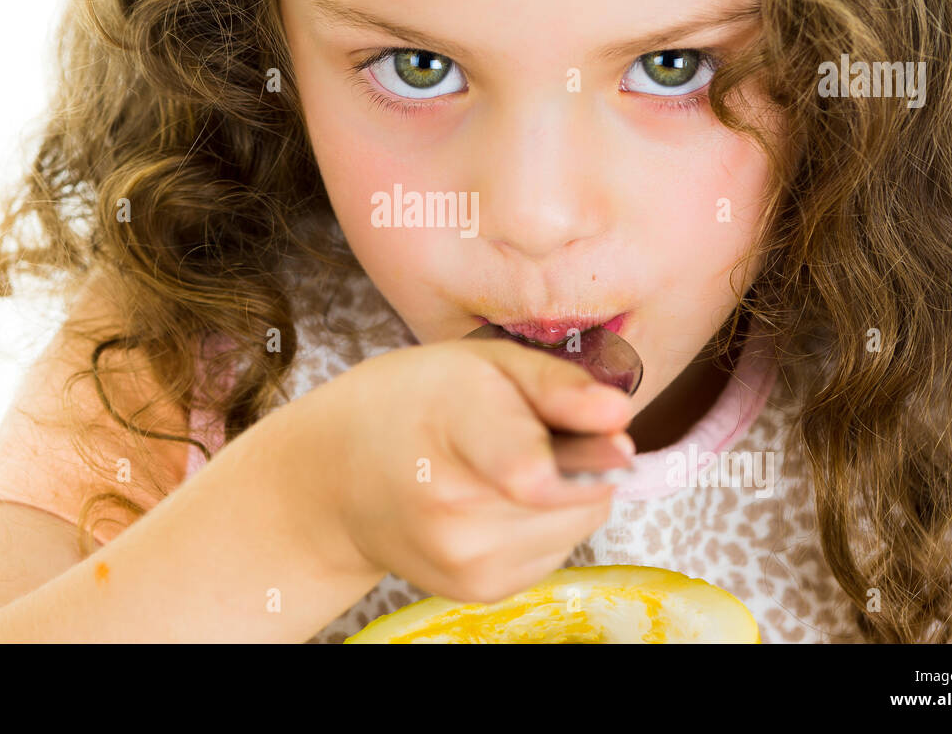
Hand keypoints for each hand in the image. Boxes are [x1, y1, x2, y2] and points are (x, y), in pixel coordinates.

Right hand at [297, 337, 634, 603]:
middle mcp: (454, 510)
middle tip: (529, 430)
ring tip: (506, 462)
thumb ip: (555, 385)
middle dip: (582, 458)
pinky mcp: (481, 589)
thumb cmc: (409, 403)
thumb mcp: (479, 362)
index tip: (611, 434)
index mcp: (450, 431)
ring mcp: (466, 559)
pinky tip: (499, 496)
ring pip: (580, 521)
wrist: (333, 478)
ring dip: (567, 492)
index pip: (533, 470)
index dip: (591, 455)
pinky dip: (547, 520)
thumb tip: (618, 417)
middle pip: (580, 493)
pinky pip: (559, 548)